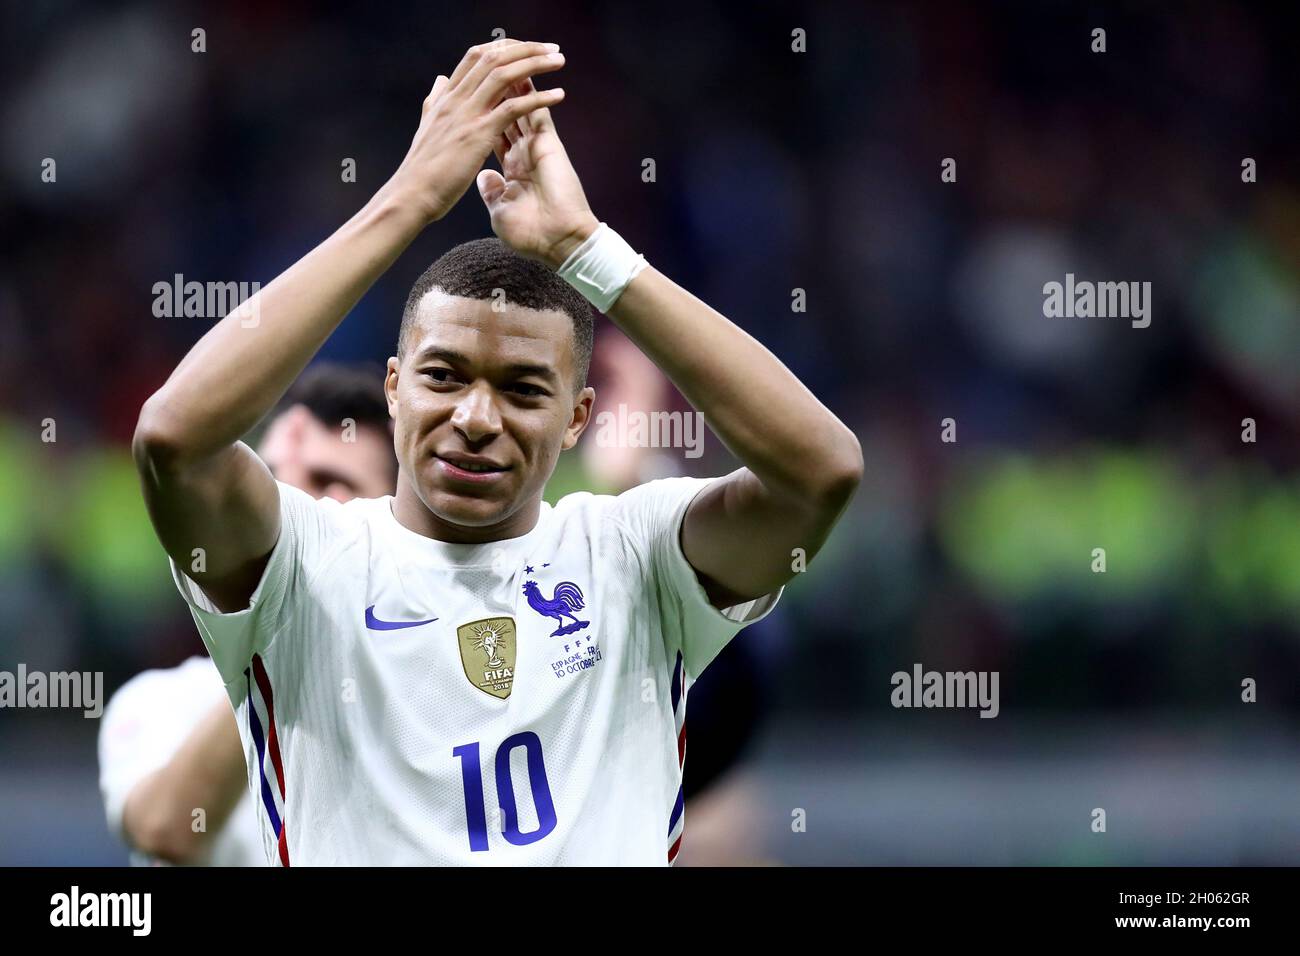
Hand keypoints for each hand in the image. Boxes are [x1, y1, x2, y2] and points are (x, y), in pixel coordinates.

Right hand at [389, 39, 567, 224]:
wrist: (411, 195)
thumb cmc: (421, 170)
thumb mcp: (427, 126)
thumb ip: (436, 101)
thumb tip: (441, 81)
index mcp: (447, 97)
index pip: (476, 57)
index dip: (502, 47)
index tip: (524, 46)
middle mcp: (456, 99)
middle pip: (493, 57)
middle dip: (525, 48)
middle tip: (551, 46)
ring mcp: (467, 114)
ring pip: (504, 75)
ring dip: (535, 64)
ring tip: (558, 60)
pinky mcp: (478, 134)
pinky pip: (513, 108)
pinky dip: (538, 99)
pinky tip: (558, 96)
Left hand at [474, 76, 599, 267]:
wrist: (558, 244)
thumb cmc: (531, 234)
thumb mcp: (501, 212)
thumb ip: (492, 191)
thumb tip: (483, 176)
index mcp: (511, 168)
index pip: (493, 130)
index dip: (482, 110)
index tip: (469, 93)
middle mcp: (524, 152)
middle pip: (506, 110)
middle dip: (495, 88)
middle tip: (486, 63)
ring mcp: (537, 146)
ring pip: (522, 104)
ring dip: (513, 81)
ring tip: (504, 55)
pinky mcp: (549, 145)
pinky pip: (538, 110)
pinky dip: (532, 90)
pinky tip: (522, 70)